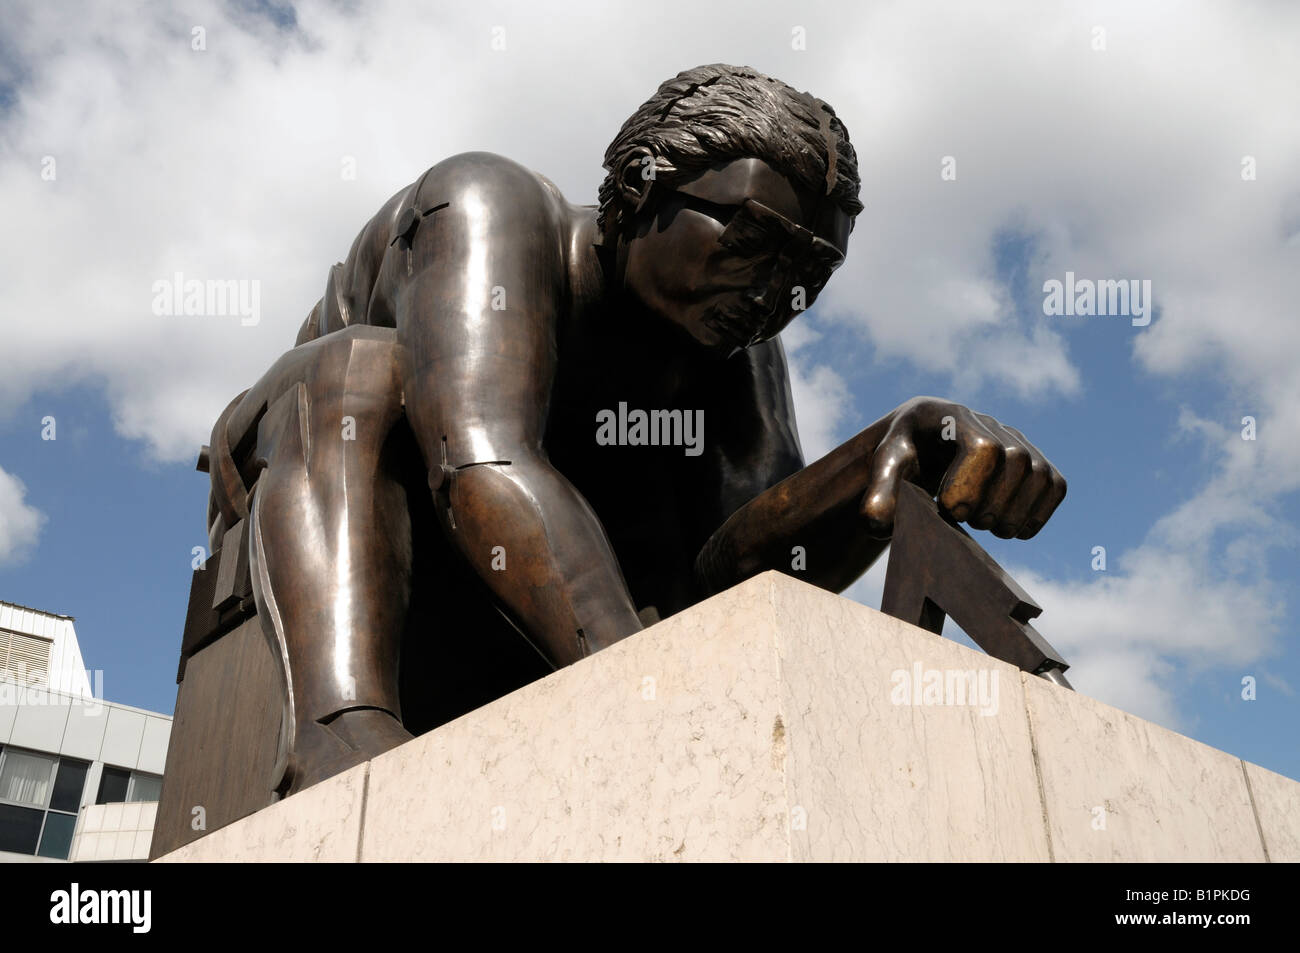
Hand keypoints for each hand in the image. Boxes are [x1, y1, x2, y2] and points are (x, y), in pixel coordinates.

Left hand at [860, 397, 1066, 540]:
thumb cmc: (902, 458)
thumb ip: (878, 492)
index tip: (947, 509)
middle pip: (1017, 461)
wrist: (920, 449)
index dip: (971, 485)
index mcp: (951, 416)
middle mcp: (991, 423)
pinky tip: (1009, 528)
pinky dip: (1037, 514)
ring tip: (985, 526)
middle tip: (964, 521)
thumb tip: (878, 523)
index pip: (984, 447)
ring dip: (1015, 513)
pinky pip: (1055, 486)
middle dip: (992, 503)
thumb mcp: (883, 469)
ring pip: (1040, 476)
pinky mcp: (1033, 462)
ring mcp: (1017, 440)